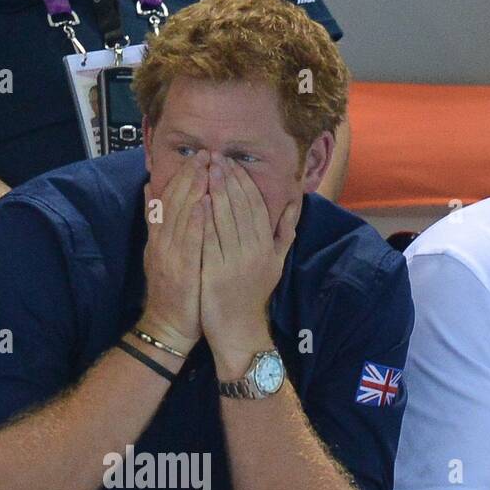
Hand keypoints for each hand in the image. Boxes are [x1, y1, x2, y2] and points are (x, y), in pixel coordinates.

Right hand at [141, 151, 208, 352]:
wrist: (167, 327)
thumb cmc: (172, 291)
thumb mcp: (158, 253)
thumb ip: (156, 224)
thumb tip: (148, 192)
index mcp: (158, 238)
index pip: (168, 200)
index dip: (182, 176)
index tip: (198, 157)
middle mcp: (161, 244)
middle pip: (173, 203)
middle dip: (189, 176)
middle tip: (205, 154)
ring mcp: (169, 257)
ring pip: (180, 218)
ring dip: (193, 192)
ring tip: (206, 169)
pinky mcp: (181, 272)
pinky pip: (188, 243)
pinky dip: (196, 222)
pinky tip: (205, 204)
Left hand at [200, 155, 300, 374]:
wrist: (240, 332)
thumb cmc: (255, 296)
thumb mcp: (276, 263)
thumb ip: (284, 232)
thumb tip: (293, 203)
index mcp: (267, 246)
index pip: (256, 206)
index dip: (244, 183)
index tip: (232, 163)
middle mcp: (254, 252)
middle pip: (241, 208)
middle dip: (228, 180)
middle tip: (216, 157)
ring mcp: (235, 263)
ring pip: (225, 220)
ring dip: (215, 192)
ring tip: (205, 170)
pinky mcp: (216, 274)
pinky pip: (209, 241)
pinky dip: (203, 220)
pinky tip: (196, 201)